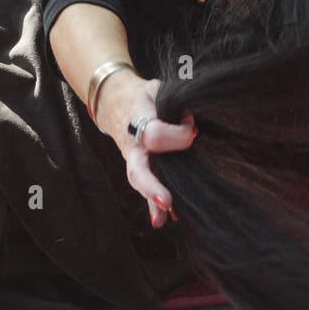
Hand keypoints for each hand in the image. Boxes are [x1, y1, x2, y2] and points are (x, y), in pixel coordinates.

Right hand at [98, 73, 196, 228]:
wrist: (116, 101)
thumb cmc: (145, 95)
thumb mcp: (158, 89)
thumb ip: (176, 103)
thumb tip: (193, 124)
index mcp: (137, 119)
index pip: (154, 135)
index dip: (176, 135)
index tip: (193, 129)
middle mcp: (132, 143)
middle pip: (138, 168)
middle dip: (152, 186)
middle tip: (167, 201)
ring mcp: (133, 158)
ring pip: (139, 181)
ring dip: (151, 201)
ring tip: (162, 220)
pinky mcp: (138, 167)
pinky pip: (144, 186)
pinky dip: (153, 204)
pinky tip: (163, 219)